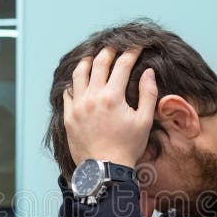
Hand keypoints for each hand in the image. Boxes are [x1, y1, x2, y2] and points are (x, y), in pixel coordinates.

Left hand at [63, 47, 157, 168]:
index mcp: (112, 97)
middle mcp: (92, 97)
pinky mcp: (69, 116)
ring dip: (87, 62)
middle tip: (115, 47)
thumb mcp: (144, 121)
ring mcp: (78, 106)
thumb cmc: (127, 147)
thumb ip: (147, 94)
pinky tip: (79, 82)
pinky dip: (74, 83)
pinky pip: (68, 93)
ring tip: (93, 57)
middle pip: (99, 63)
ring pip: (79, 74)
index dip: (131, 52)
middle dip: (109, 51)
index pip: (122, 64)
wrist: (105, 169)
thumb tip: (148, 72)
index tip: (136, 47)